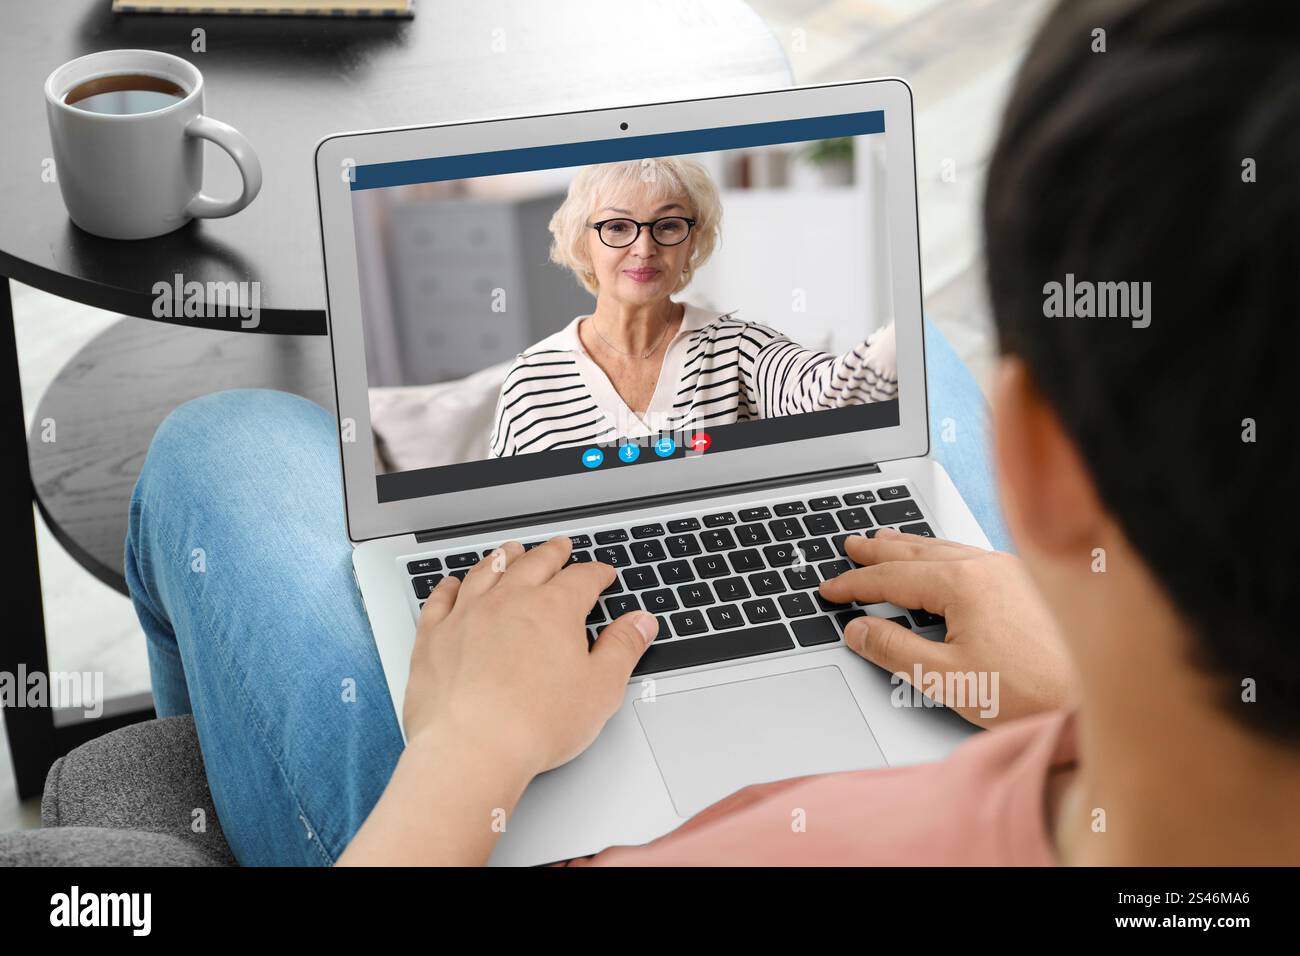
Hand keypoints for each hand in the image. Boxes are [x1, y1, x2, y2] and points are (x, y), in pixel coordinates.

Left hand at [403, 536, 656, 777]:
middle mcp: (509, 600)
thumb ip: (623, 648)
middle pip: (534, 564)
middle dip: (552, 553)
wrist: (471, 748)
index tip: (602, 573)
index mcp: (553, 609)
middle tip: (560, 547)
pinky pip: (441, 599)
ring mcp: (467, 615)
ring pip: (487, 572)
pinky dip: (448, 587)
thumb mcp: (601, 688)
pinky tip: (451, 584)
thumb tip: (640, 622)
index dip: (596, 573)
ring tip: (511, 551)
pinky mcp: (434, 637)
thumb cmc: (535, 724)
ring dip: (503, 558)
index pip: (582, 578)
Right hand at [817, 528, 1075, 727]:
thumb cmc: (1031, 690)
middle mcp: (986, 566)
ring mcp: (1010, 570)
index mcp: (961, 583)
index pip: (891, 577)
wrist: (1096, 696)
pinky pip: (969, 555)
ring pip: (945, 549)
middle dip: (879, 549)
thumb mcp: (946, 677)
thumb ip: (893, 649)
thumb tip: (858, 630)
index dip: (854, 583)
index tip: (829, 588)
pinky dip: (941, 553)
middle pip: (917, 551)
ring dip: (910, 545)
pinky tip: (940, 559)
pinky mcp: (1026, 583)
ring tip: (886, 540)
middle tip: (851, 545)